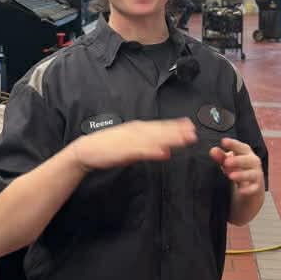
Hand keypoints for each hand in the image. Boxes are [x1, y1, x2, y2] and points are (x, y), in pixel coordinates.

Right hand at [69, 118, 196, 171]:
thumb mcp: (130, 145)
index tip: (190, 125)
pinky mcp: (124, 151)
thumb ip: (147, 146)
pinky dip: (153, 151)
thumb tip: (165, 150)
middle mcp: (136, 131)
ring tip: (184, 140)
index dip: (175, 126)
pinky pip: (141, 151)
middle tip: (193, 133)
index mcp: (137, 129)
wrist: (87, 150)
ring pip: (154, 139)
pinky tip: (164, 153)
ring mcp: (130, 140)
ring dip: (169, 139)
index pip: (160, 126)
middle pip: (160, 131)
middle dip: (177, 132)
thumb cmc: (108, 147)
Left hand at [209, 137, 263, 196]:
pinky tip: (240, 191)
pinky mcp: (256, 187)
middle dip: (238, 161)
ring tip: (231, 176)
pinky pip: (253, 188)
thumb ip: (220, 156)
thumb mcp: (228, 162)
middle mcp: (253, 162)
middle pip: (248, 160)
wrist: (252, 187)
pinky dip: (247, 190)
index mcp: (246, 153)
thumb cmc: (238, 169)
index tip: (223, 142)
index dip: (233, 144)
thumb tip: (213, 150)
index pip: (241, 147)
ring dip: (241, 175)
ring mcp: (256, 175)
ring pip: (251, 174)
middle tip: (226, 162)